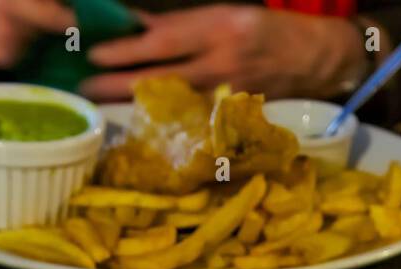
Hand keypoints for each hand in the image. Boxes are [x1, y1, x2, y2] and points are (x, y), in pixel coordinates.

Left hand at [81, 6, 366, 101]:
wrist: (316, 58)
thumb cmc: (265, 29)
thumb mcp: (226, 13)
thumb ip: (181, 25)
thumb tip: (136, 29)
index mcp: (220, 27)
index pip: (163, 41)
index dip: (127, 51)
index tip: (94, 55)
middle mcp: (223, 61)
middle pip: (161, 76)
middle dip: (118, 84)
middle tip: (84, 90)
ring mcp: (229, 94)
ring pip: (172, 103)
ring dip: (134, 105)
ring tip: (102, 107)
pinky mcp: (234, 117)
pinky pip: (192, 120)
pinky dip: (163, 122)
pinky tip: (140, 124)